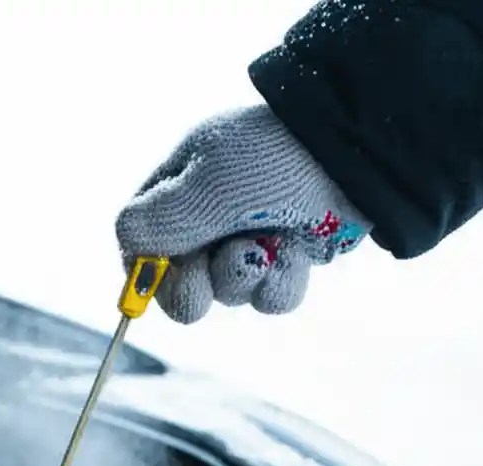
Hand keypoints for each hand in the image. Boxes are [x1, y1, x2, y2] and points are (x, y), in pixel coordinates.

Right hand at [115, 105, 370, 323]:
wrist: (358, 151)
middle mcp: (207, 220)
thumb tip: (125, 242)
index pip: (139, 245)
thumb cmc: (273, 157)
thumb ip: (158, 221)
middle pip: (179, 284)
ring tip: (267, 244)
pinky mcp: (286, 260)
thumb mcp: (206, 186)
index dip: (144, 271)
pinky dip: (281, 279)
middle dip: (195, 287)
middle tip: (206, 278)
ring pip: (227, 293)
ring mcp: (248, 241)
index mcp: (176, 191)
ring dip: (243, 276)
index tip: (158, 279)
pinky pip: (269, 296)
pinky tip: (295, 252)